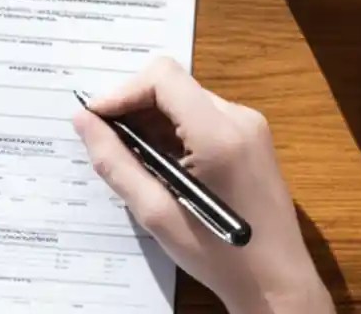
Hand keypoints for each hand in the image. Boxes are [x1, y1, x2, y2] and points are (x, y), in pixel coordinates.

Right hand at [73, 58, 332, 313]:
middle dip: (134, 108)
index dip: (122, 91)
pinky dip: (173, 131)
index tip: (95, 119)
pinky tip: (164, 166)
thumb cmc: (218, 255)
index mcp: (218, 134)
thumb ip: (115, 161)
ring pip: (185, 100)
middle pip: (172, 86)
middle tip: (110, 144)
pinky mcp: (252, 138)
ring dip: (153, 122)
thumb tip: (83, 120)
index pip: (163, 77)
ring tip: (137, 162)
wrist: (277, 282)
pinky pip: (201, 116)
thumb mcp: (155, 213)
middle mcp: (239, 118)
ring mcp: (250, 126)